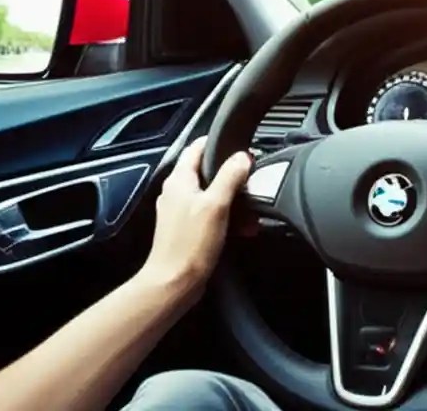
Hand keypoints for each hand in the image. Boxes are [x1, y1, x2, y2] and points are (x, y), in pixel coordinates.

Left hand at [137, 137, 250, 298]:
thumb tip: (243, 156)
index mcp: (179, 180)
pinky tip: (244, 228)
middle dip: (232, 177)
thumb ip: (230, 176)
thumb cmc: (192, 243)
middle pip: (208, 172)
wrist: (174, 283)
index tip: (242, 148)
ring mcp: (180, 211)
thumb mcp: (216, 205)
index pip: (197, 147)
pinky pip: (211, 215)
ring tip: (253, 212)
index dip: (219, 143)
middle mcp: (176, 192)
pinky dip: (228, 217)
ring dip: (234, 201)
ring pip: (212, 195)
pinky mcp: (187, 229)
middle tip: (252, 183)